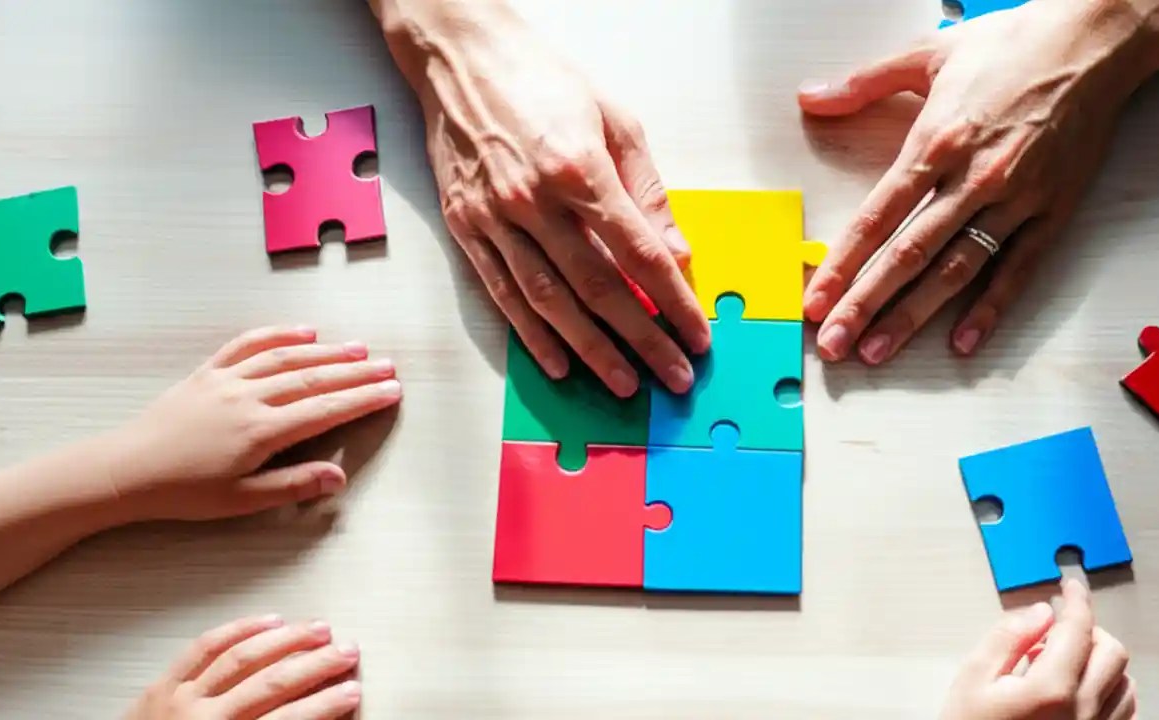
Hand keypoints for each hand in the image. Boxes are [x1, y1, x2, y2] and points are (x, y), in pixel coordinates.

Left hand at [113, 326, 402, 520]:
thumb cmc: (183, 492)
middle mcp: (248, 398)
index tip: (391, 391)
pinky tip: (304, 332)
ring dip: (327, 351)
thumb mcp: (241, 501)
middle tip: (389, 367)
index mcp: (260, 432)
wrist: (126, 471)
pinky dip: (278, 334)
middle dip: (355, 372)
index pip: (324, 410)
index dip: (362, 399)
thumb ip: (292, 485)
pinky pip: (247, 345)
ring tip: (359, 349)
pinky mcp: (208, 373)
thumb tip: (338, 478)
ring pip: (286, 358)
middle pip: (313, 378)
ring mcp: (227, 380)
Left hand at [126, 615, 360, 719]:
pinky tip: (268, 619)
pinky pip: (204, 647)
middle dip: (316, 665)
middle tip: (348, 652)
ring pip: (242, 658)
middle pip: (272, 684)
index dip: (325, 704)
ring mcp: (180, 699)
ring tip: (318, 629)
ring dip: (286, 640)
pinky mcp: (162, 686)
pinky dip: (239, 630)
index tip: (352, 691)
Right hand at [377, 2, 709, 397]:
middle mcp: (534, 200)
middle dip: (642, 340)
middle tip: (673, 376)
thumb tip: (676, 254)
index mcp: (579, 168)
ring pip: (550, 302)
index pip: (639, 254)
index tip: (697, 334)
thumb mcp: (615, 120)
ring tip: (624, 384)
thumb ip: (648, 191)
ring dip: (592, 350)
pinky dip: (532, 334)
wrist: (461, 58)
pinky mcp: (465, 228)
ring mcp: (495, 218)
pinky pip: (502, 293)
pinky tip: (559, 362)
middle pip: (599, 288)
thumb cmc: (541, 81)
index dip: (674, 301)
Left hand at [798, 0, 1158, 364]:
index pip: (877, 215)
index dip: (842, 263)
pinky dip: (990, 309)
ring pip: (955, 270)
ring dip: (914, 316)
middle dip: (865, 305)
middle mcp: (973, 178)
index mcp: (936, 141)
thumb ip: (863, 83)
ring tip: (879, 351)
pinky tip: (961, 341)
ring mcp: (1014, 199)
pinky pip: (1017, 270)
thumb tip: (810, 97)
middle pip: (908, 254)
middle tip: (833, 343)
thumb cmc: (1013, 45)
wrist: (1096, 41)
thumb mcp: (927, 53)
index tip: (816, 299)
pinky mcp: (1051, 211)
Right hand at [939, 580, 1136, 719]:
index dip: (1077, 599)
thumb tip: (1040, 612)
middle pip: (1113, 652)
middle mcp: (1083, 711)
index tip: (1071, 586)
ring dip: (1101, 661)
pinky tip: (1080, 690)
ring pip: (1126, 681)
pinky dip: (1111, 690)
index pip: (1079, 628)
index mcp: (1051, 689)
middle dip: (1089, 631)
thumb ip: (1007, 637)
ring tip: (1062, 664)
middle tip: (1057, 630)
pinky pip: (1125, 711)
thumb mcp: (972, 678)